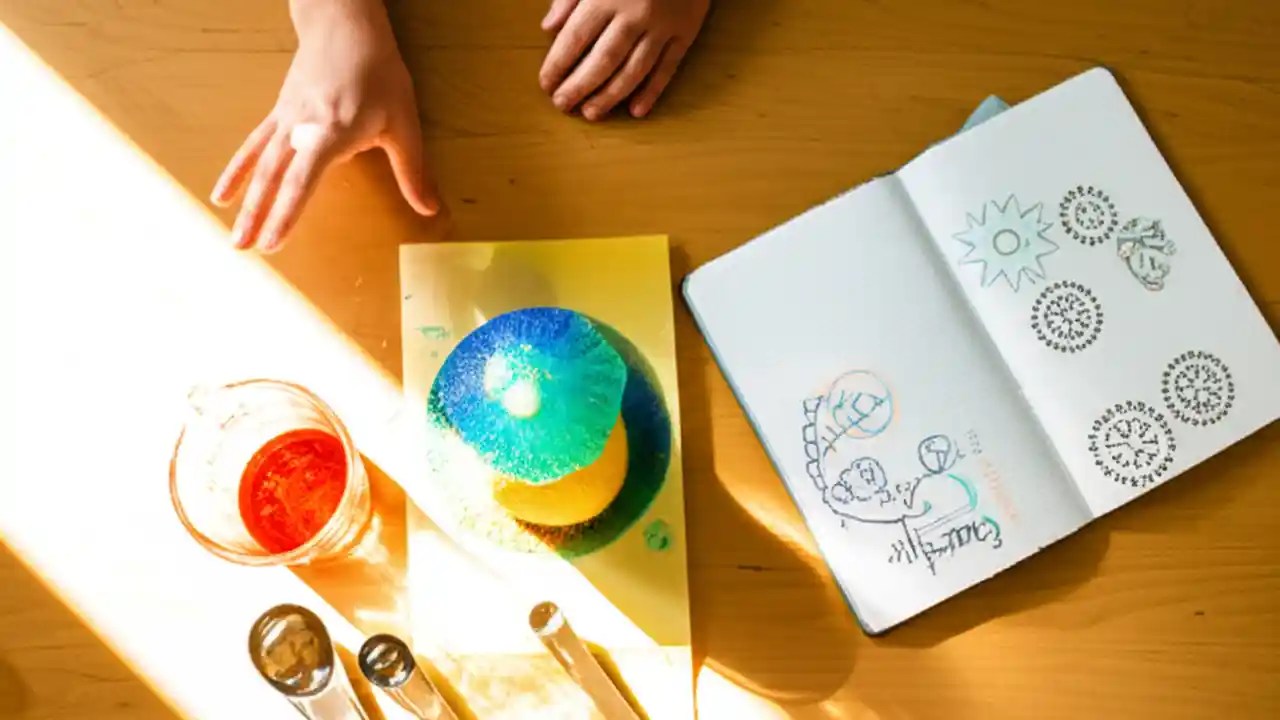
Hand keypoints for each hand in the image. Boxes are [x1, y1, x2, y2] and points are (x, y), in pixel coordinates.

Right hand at [211, 0, 438, 252]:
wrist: (345, 27)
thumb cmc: (378, 72)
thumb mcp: (404, 123)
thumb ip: (413, 171)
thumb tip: (430, 210)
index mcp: (331, 132)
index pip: (304, 180)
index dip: (288, 212)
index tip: (274, 242)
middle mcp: (302, 128)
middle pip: (275, 178)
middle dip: (258, 215)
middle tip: (244, 249)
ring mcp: (286, 121)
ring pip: (261, 166)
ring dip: (245, 202)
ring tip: (234, 237)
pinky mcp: (280, 114)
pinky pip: (254, 146)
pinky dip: (237, 171)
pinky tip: (221, 194)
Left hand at [540, 0, 709, 120]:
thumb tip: (549, 27)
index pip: (575, 38)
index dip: (558, 65)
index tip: (546, 84)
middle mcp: (634, 14)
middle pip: (603, 60)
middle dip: (580, 87)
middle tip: (563, 106)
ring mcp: (662, 25)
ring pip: (634, 70)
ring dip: (611, 96)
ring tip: (592, 114)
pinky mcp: (685, 31)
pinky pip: (668, 68)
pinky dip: (653, 91)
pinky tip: (637, 111)